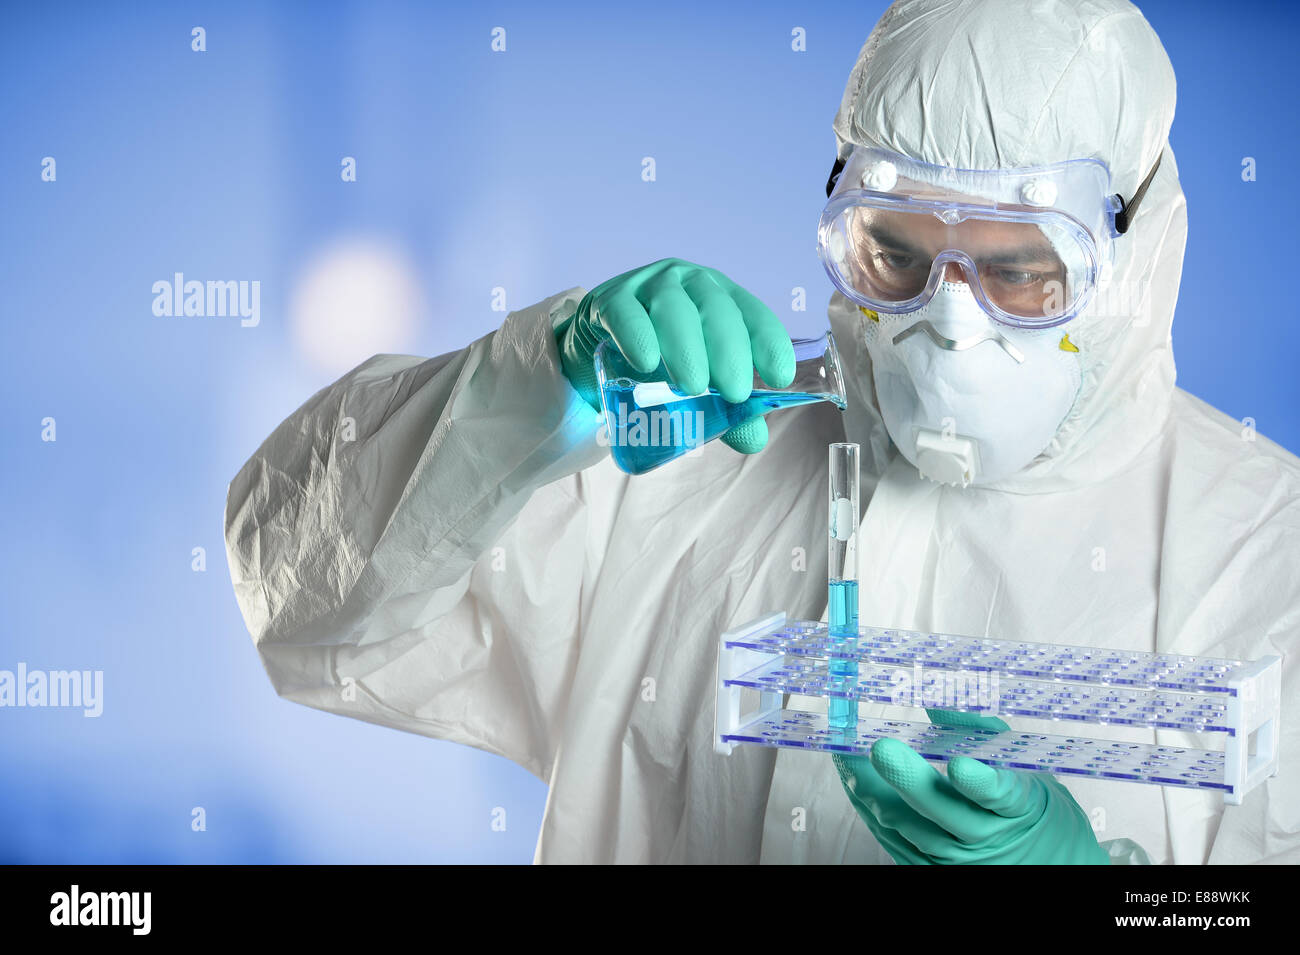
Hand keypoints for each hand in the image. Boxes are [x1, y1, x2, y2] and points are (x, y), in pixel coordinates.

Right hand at [555, 258, 794, 453]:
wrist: (596, 349)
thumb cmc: (658, 363)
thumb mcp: (695, 387)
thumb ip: (725, 413)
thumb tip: (754, 440)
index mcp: (721, 301)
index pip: (753, 315)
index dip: (768, 342)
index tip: (779, 377)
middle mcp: (691, 285)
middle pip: (716, 310)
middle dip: (730, 351)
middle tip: (735, 392)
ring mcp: (650, 287)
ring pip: (674, 308)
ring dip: (686, 347)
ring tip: (692, 386)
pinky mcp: (612, 300)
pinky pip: (626, 313)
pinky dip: (636, 335)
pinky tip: (645, 361)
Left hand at [832, 709, 1108, 864]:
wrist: (1040, 860)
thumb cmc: (1025, 807)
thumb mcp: (1021, 766)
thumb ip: (980, 733)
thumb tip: (936, 705)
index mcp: (1015, 806)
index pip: (999, 795)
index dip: (980, 783)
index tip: (962, 766)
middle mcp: (984, 837)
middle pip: (940, 812)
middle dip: (906, 779)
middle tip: (880, 748)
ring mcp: (956, 859)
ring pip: (906, 827)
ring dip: (873, 791)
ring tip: (847, 757)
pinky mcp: (932, 871)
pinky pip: (892, 840)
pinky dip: (870, 809)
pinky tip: (854, 783)